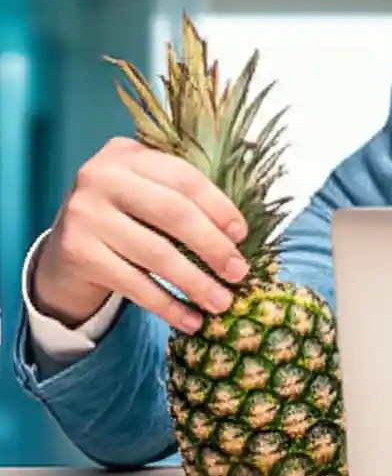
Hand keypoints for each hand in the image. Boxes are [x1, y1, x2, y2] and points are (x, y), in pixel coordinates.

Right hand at [32, 137, 248, 333]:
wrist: (65, 253)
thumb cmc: (125, 220)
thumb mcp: (147, 196)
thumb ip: (184, 202)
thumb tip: (238, 238)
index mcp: (127, 154)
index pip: (184, 178)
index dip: (219, 207)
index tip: (241, 235)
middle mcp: (101, 177)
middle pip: (172, 213)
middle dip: (212, 246)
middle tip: (239, 273)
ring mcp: (85, 214)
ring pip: (156, 253)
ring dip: (195, 283)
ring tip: (222, 302)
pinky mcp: (77, 252)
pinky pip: (135, 284)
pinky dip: (168, 306)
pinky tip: (191, 320)